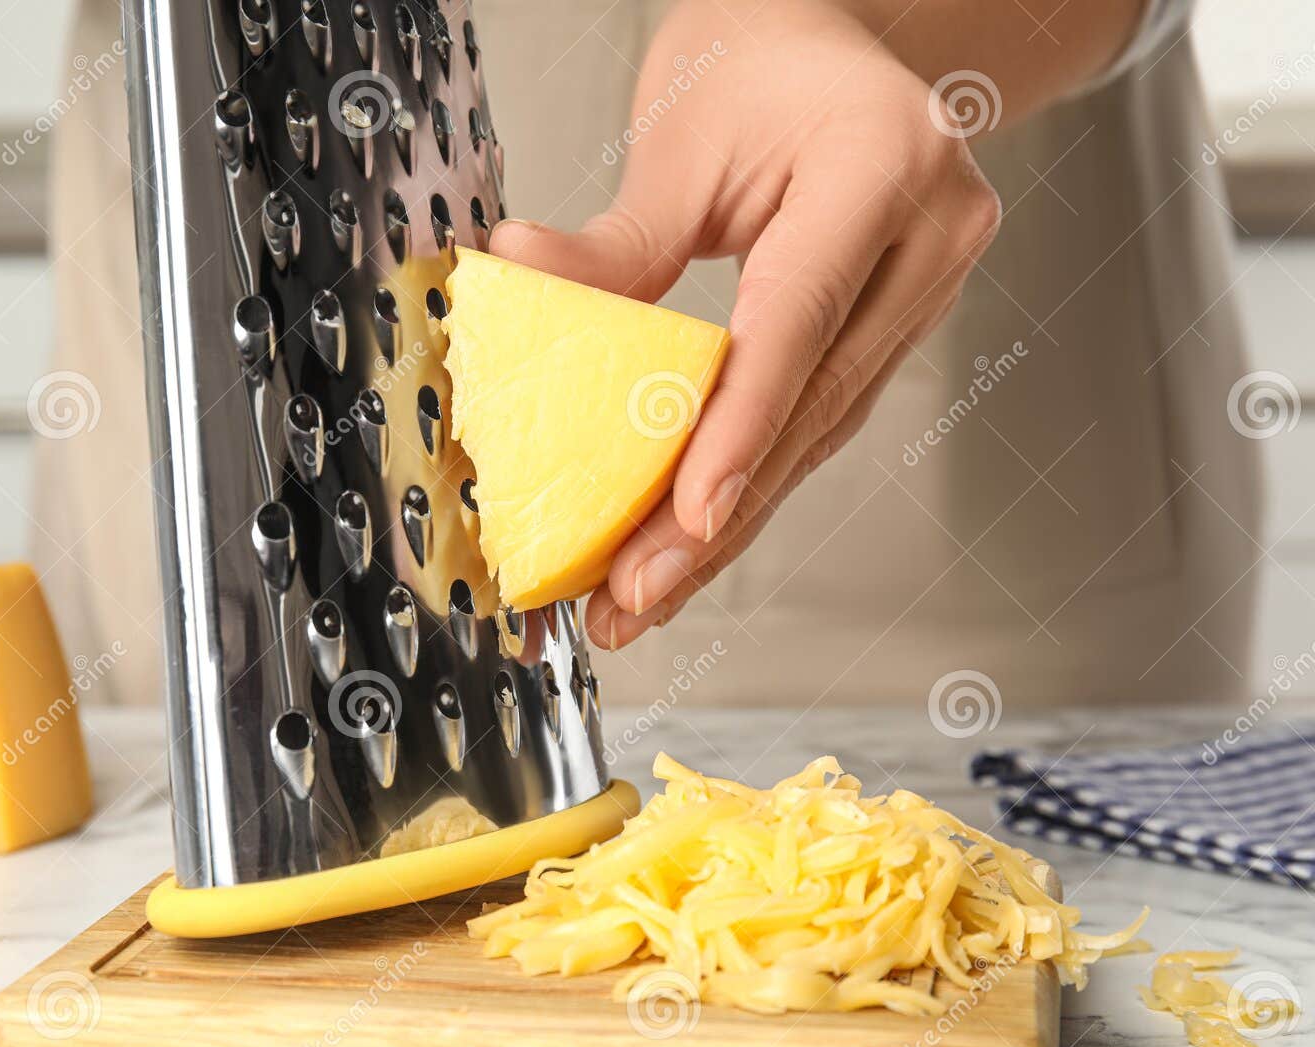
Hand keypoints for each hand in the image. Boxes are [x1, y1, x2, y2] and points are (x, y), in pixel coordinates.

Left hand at [490, 0, 1001, 650]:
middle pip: (814, 402)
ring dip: (730, 521)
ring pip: (821, 429)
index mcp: (883, 162)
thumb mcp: (681, 139)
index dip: (742, 426)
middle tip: (637, 593)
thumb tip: (517, 280)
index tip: (690, 517)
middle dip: (718, 514)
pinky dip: (750, 479)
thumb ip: (614, 238)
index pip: (801, 316)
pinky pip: (820, 416)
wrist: (837, 44)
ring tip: (646, 592)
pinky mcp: (898, 325)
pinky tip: (694, 541)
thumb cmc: (760, 65)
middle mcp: (930, 233)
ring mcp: (929, 285)